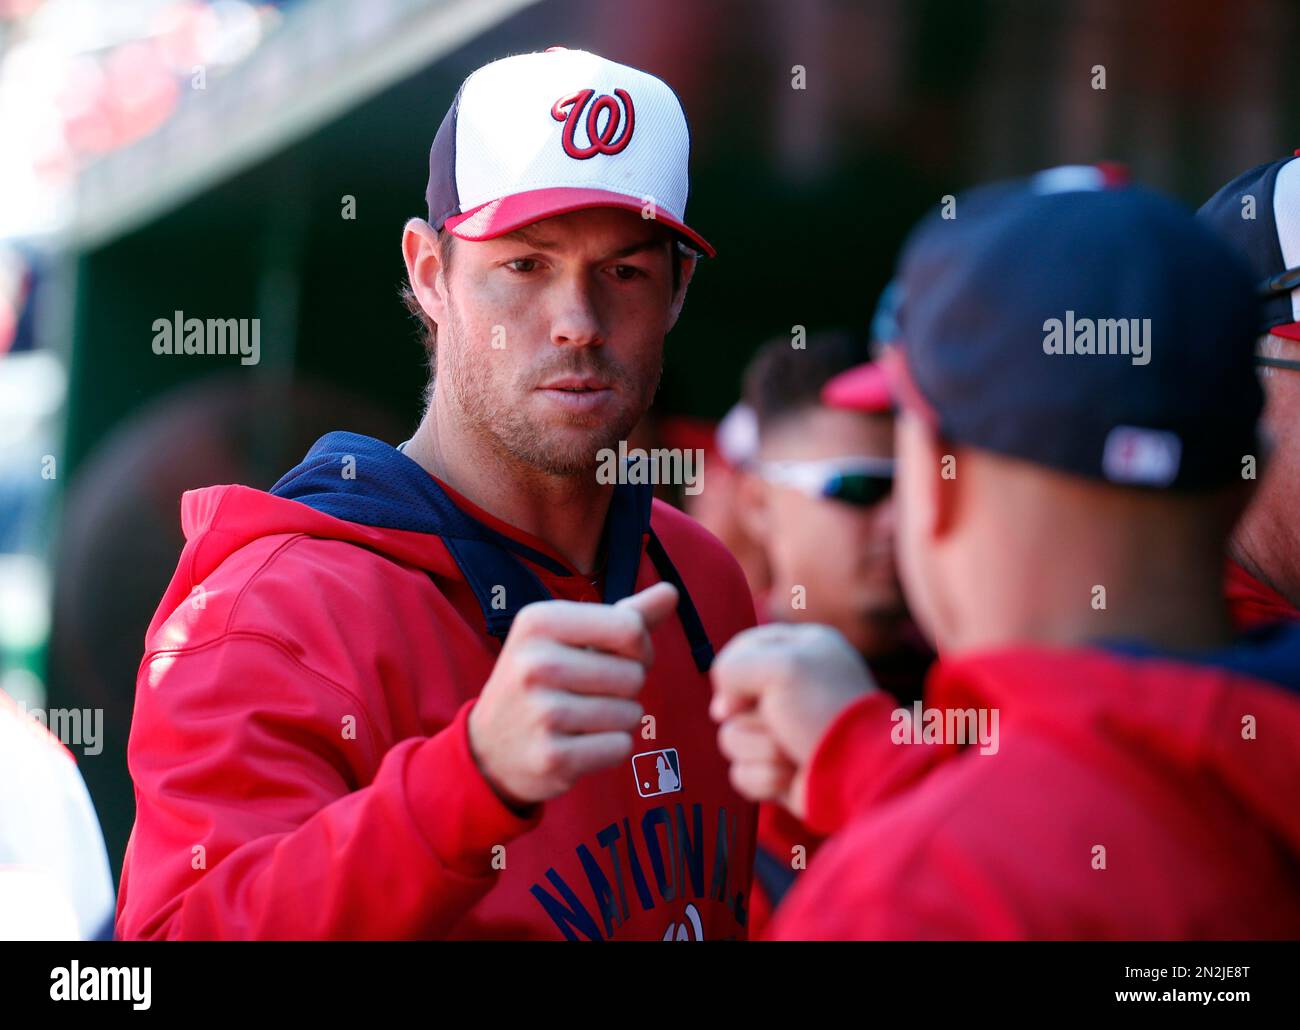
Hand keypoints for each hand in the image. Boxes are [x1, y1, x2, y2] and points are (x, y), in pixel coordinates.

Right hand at [468, 582, 678, 809]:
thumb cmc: (543, 681)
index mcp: (538, 621)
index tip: (618, 656)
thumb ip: (626, 615)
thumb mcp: (570, 637)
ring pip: (630, 714)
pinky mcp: (552, 757)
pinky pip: (620, 747)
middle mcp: (535, 663)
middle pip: (634, 674)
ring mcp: (541, 713)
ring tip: (581, 718)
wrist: (491, 747)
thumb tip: (671, 592)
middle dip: (626, 687)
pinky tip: (578, 743)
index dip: (639, 647)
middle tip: (590, 692)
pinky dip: (610, 748)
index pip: (630, 628)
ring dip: (618, 719)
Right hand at [709, 623, 873, 818]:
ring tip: (790, 752)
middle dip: (749, 719)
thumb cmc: (825, 711)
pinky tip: (790, 776)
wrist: (858, 775)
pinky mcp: (778, 769)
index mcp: (800, 650)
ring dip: (759, 749)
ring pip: (732, 737)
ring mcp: (783, 731)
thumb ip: (734, 665)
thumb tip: (724, 705)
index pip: (741, 649)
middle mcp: (791, 688)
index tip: (739, 694)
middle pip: (731, 699)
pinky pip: (742, 773)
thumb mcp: (781, 665)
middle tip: (776, 723)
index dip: (732, 673)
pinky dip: (765, 778)